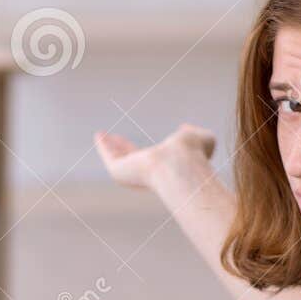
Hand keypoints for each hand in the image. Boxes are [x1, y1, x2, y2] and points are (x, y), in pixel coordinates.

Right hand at [94, 124, 215, 193]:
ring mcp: (132, 172)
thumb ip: (195, 133)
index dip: (155, 150)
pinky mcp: (119, 171)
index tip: (149, 143)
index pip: (158, 159)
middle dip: (124, 148)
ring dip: (110, 146)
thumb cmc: (194, 154)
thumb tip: (185, 128)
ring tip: (101, 135)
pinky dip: (103, 146)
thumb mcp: (202, 138)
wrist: (179, 165)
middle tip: (116, 139)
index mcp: (167, 167)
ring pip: (118, 157)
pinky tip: (98, 135)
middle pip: (132, 159)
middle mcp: (149, 172)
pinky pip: (109, 156)